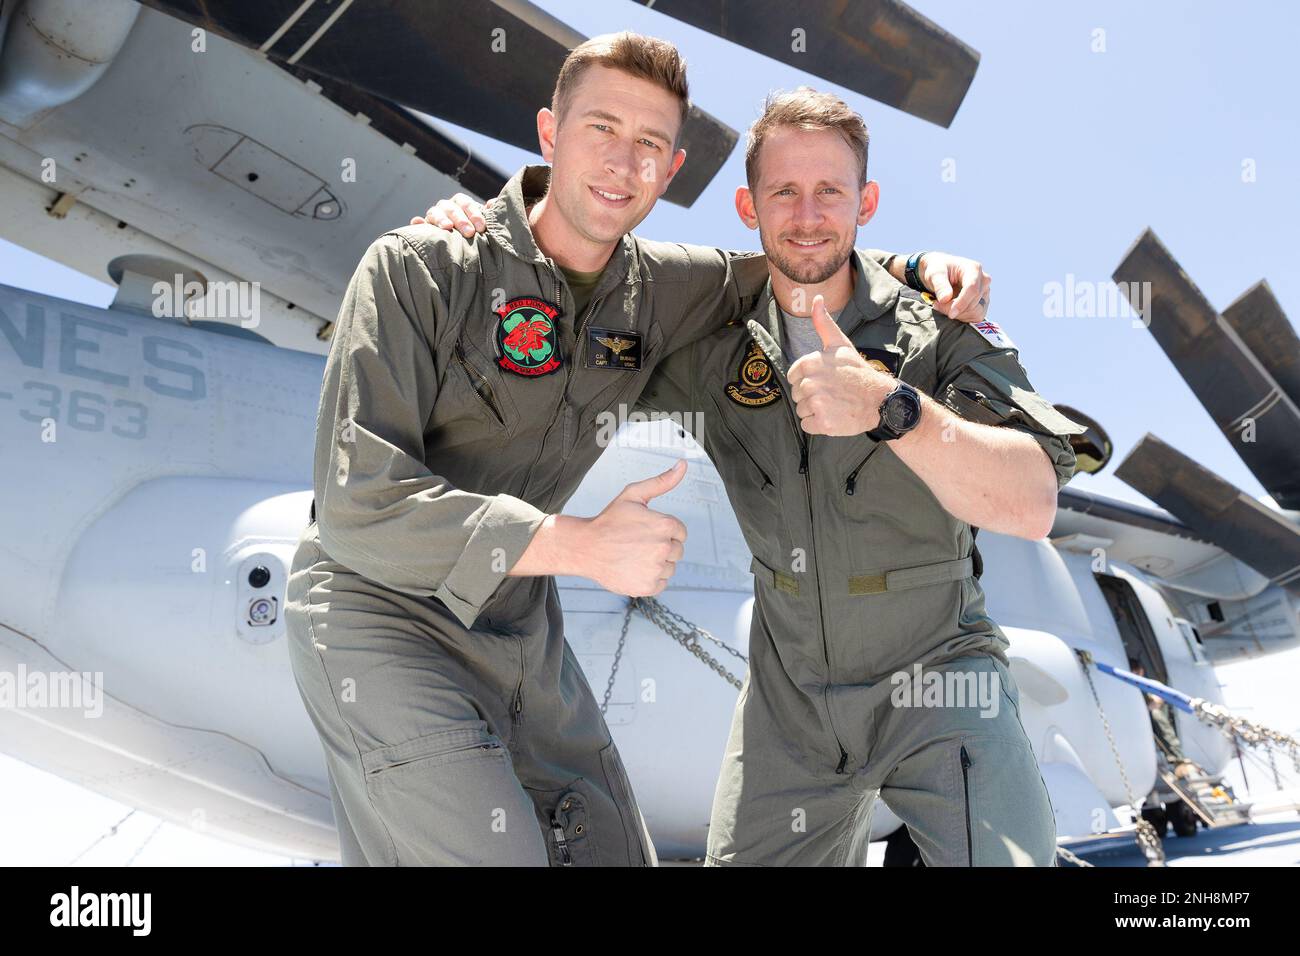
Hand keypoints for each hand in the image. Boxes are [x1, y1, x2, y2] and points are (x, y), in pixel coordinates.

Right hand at [410, 192, 487, 236]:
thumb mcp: (486, 223)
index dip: (473, 213)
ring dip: (440, 218)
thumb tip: (492, 203)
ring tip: (447, 227)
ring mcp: (434, 217)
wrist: (465, 244)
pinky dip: (417, 223)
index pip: (465, 202)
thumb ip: (491, 213)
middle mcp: (446, 208)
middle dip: (460, 219)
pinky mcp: (425, 228)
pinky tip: (417, 224)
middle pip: (450, 207)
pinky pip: (419, 224)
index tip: (481, 227)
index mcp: (461, 204)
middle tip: (469, 232)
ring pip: (434, 212)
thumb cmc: (477, 231)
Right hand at [574, 460, 687, 595]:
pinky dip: (650, 579)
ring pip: (669, 568)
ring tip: (634, 556)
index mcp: (664, 525)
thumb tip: (683, 465)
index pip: (680, 532)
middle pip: (677, 551)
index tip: (646, 531)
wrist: (585, 547)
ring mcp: (656, 569)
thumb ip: (662, 481)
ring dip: (656, 564)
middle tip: (638, 544)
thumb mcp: (634, 495)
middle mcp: (663, 548)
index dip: (664, 531)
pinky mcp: (648, 587)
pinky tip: (634, 568)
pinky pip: (661, 583)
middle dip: (662, 547)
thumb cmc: (609, 521)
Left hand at [787, 295, 894, 435]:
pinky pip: (808, 425)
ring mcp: (817, 402)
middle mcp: (811, 382)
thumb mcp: (840, 344)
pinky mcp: (823, 422)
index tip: (826, 380)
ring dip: (815, 411)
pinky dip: (819, 425)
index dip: (808, 380)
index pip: (793, 377)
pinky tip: (835, 416)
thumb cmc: (858, 372)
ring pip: (802, 410)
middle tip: (833, 393)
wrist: (880, 399)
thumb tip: (816, 299)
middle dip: (812, 396)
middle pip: (797, 395)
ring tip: (835, 404)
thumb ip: (823, 323)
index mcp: (810, 363)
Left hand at [917, 253, 990, 322]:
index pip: (973, 289)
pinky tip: (951, 309)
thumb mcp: (934, 274)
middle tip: (937, 305)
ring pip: (976, 312)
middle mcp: (984, 280)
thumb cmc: (938, 271)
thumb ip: (939, 285)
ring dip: (958, 314)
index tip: (951, 314)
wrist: (941, 274)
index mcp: (974, 269)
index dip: (962, 303)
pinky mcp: (983, 302)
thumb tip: (946, 299)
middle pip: (973, 303)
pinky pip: (976, 317)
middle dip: (953, 309)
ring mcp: (985, 292)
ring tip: (943, 306)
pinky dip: (962, 317)